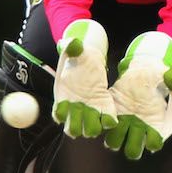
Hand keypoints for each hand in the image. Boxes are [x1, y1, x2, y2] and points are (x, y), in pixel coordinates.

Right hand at [52, 19, 117, 137]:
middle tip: (90, 119)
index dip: (64, 116)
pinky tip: (112, 116)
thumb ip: (72, 47)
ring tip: (101, 120)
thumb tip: (71, 42)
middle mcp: (74, 108)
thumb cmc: (79, 58)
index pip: (59, 114)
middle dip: (80, 128)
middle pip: (73, 129)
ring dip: (94, 129)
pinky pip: (106, 122)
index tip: (73, 107)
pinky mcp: (104, 109)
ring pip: (88, 130)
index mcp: (63, 97)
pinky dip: (108, 122)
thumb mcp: (75, 51)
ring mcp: (89, 111)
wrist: (90, 60)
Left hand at [104, 31, 171, 159]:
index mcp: (155, 121)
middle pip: (133, 150)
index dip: (153, 142)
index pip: (155, 143)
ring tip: (115, 128)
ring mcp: (125, 121)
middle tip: (129, 136)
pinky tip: (107, 118)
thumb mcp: (168, 76)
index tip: (151, 133)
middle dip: (131, 147)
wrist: (141, 70)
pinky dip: (104, 126)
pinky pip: (106, 127)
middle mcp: (140, 126)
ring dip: (114, 139)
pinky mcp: (113, 113)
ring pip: (116, 142)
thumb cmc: (157, 76)